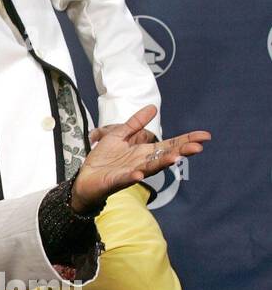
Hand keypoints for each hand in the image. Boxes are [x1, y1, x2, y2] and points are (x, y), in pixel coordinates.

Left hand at [71, 105, 208, 213]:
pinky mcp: (116, 180)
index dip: (186, 140)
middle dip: (181, 152)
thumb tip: (153, 108)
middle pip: (165, 156)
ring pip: (150, 167)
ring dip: (162, 163)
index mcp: (144, 152)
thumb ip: (135, 123)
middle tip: (198, 147)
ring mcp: (131, 172)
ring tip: (176, 158)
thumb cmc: (104, 159)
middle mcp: (142, 162)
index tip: (205, 136)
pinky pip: (126, 178)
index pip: (170, 145)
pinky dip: (133, 176)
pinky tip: (140, 173)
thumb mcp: (119, 135)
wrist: (85, 178)